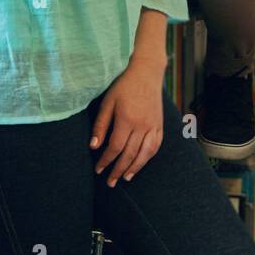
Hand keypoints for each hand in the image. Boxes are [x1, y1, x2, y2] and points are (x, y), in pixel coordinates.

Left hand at [90, 51, 165, 186]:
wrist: (147, 73)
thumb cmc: (124, 86)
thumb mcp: (107, 103)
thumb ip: (101, 125)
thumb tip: (93, 146)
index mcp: (127, 120)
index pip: (115, 147)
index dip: (105, 161)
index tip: (98, 170)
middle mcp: (142, 125)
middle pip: (130, 154)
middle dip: (118, 170)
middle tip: (110, 182)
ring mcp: (154, 125)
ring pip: (145, 153)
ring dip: (135, 168)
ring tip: (125, 178)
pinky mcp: (160, 124)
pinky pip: (156, 145)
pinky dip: (148, 157)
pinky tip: (141, 163)